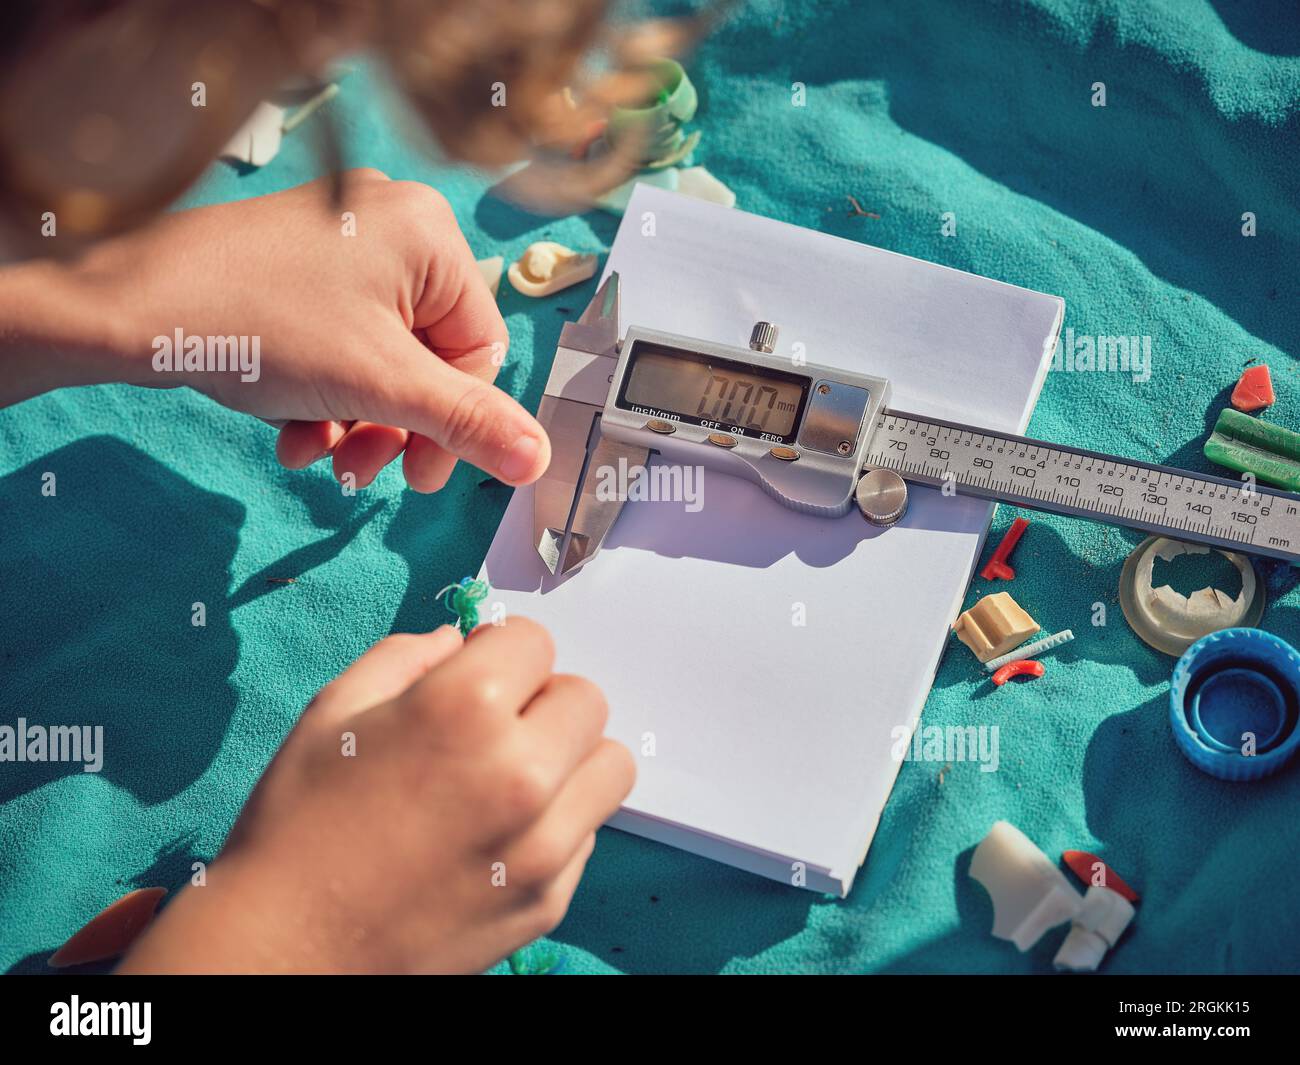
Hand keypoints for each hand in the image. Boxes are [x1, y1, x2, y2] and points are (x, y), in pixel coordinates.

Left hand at [16, 170, 548, 489]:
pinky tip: (291, 432)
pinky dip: (326, 395)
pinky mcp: (304, 265)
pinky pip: (345, 341)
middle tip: (362, 473)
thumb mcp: (380, 385)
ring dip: (357, 421)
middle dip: (395, 426)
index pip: (481, 349)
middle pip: (431, 357)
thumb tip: (540, 459)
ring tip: (314, 455)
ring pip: (384, 359)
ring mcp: (345, 242)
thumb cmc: (259, 327)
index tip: (420, 478)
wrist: (127, 308)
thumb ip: (467, 423)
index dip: (455, 423)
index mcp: (430, 236)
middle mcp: (395, 226)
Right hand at [118, 618, 634, 973]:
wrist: (286, 948)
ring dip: (569, 758)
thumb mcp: (333, 710)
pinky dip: (559, 822)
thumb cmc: (297, 822)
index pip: (537, 642)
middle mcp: (521, 771)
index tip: (476, 675)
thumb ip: (407, 656)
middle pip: (585, 699)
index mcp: (465, 709)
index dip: (500, 651)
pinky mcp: (550, 899)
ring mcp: (544, 844)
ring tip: (514, 777)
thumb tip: (460, 642)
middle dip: (542, 699)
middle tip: (495, 727)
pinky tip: (501, 835)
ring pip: (608, 765)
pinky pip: (588, 832)